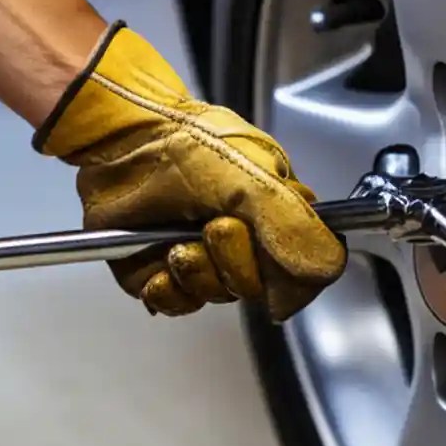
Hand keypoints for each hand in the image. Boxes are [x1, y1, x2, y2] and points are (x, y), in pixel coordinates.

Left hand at [34, 22, 346, 319]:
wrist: (122, 141)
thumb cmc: (187, 143)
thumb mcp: (256, 179)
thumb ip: (297, 228)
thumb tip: (322, 273)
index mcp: (280, 213)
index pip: (307, 268)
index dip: (288, 271)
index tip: (266, 249)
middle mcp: (246, 240)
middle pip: (260, 288)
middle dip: (235, 263)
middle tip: (214, 226)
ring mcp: (205, 259)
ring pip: (219, 297)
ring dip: (198, 272)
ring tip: (179, 240)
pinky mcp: (165, 274)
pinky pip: (177, 304)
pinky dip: (168, 288)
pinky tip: (160, 259)